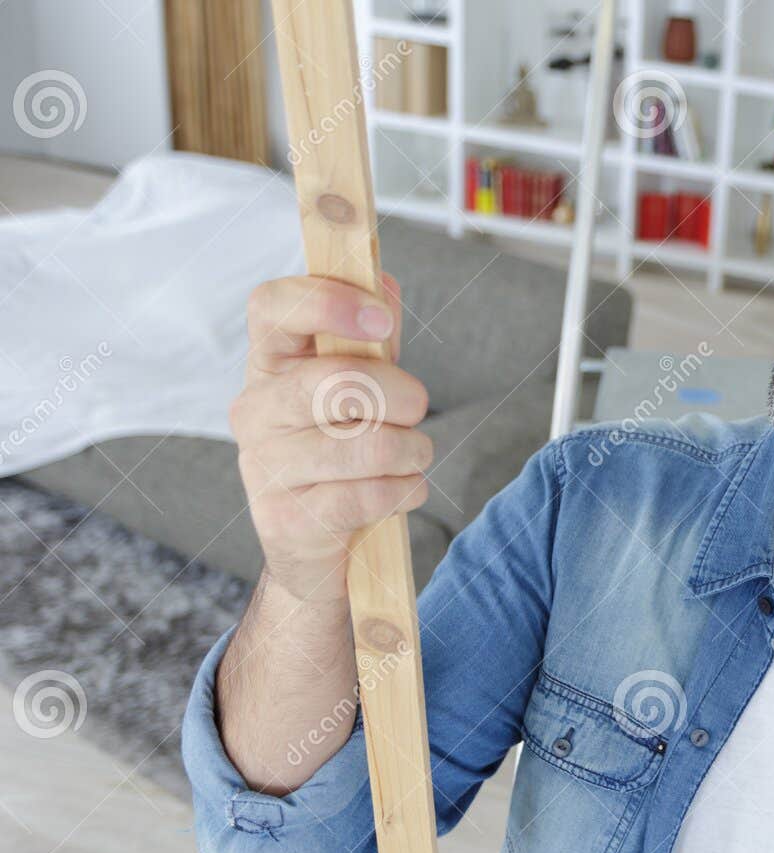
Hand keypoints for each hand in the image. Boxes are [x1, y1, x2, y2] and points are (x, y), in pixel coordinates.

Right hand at [232, 274, 431, 603]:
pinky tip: (400, 492)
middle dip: (401, 395)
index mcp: (269, 364)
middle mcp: (255, 410)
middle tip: (416, 409)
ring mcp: (264, 467)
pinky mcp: (286, 519)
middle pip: (336, 380)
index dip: (327, 301)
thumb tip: (383, 281)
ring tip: (412, 457)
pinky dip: (405, 492)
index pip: (271, 307)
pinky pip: (368, 495)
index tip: (381, 322)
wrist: (317, 547)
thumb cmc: (343, 454)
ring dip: (411, 451)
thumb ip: (371, 338)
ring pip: (364, 446)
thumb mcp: (361, 389)